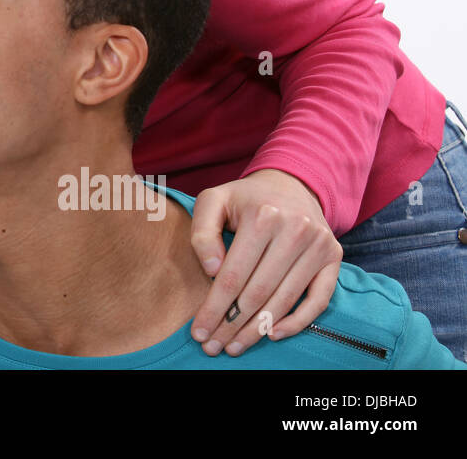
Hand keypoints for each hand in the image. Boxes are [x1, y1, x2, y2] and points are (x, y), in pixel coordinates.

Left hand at [189, 169, 342, 355]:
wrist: (291, 183)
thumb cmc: (245, 199)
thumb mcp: (214, 201)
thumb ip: (202, 232)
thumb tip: (212, 270)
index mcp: (263, 216)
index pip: (232, 275)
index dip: (213, 308)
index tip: (198, 331)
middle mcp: (296, 230)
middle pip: (258, 293)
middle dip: (232, 325)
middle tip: (213, 347)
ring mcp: (319, 245)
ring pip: (284, 300)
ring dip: (258, 330)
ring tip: (235, 346)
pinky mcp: (334, 257)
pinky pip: (318, 300)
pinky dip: (296, 322)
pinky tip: (272, 335)